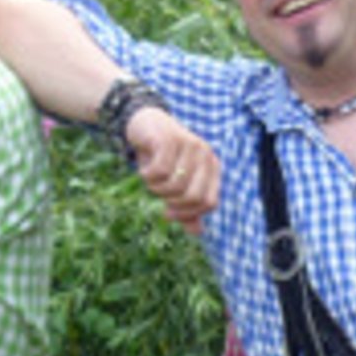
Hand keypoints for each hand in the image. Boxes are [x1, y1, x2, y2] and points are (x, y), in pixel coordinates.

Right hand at [126, 111, 219, 229]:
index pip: (210, 203)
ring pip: (175, 185)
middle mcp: (205, 154)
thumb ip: (187, 207)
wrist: (143, 123)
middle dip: (172, 203)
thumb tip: (197, 232)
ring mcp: (189, 145)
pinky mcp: (169, 139)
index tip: (169, 212)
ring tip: (150, 178)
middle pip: (194, 197)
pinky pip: (159, 172)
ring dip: (156, 188)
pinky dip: (147, 176)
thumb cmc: (161, 157)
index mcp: (212, 167)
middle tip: (158, 194)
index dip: (188, 214)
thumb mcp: (175, 183)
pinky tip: (144, 168)